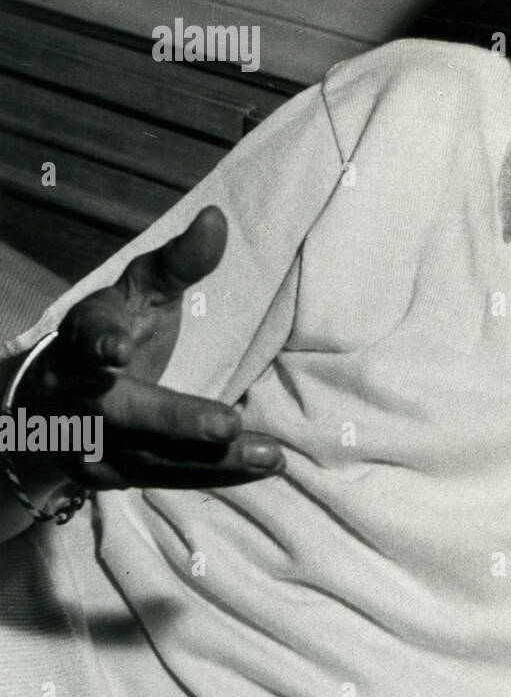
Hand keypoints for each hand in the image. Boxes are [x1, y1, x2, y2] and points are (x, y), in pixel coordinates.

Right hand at [15, 205, 283, 491]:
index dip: (97, 342)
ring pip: (152, 458)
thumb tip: (216, 218)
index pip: (85, 338)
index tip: (115, 350)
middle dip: (175, 420)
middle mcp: (77, 397)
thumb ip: (180, 260)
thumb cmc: (116, 329)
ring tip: (271, 455)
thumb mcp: (141, 289)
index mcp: (83, 338)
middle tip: (227, 425)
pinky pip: (169, 478)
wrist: (53, 399)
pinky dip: (217, 474)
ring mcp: (91, 444)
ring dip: (214, 460)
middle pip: (124, 412)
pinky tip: (264, 466)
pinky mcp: (112, 478)